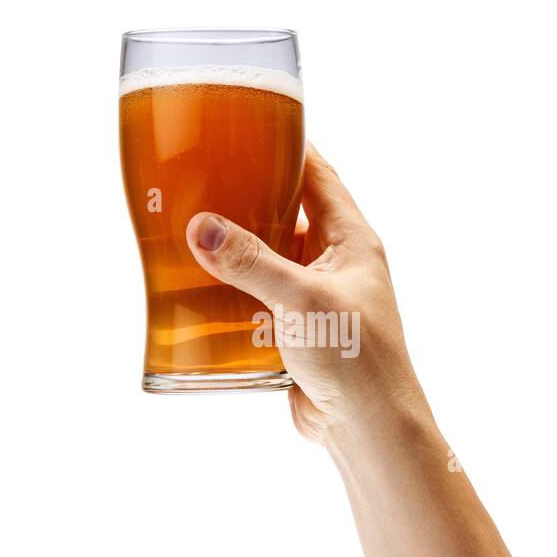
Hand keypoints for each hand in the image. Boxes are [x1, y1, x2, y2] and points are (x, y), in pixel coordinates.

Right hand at [185, 143, 425, 441]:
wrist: (368, 431)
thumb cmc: (355, 358)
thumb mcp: (301, 299)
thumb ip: (251, 261)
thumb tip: (201, 226)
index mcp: (352, 239)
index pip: (318, 174)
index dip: (285, 146)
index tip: (245, 125)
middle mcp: (336, 263)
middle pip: (288, 213)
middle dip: (248, 197)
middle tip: (201, 179)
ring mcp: (317, 297)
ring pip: (270, 258)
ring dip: (236, 248)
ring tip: (188, 230)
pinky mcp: (297, 332)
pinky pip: (260, 300)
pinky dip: (232, 292)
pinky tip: (198, 288)